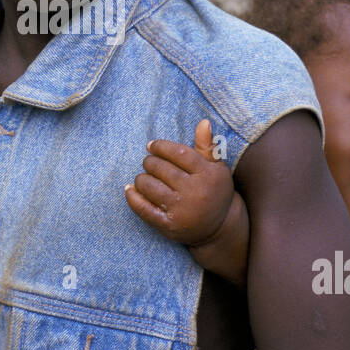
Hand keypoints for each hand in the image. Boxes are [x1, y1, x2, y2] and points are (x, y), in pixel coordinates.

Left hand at [124, 119, 234, 248]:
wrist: (219, 227)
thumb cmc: (214, 190)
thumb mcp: (217, 168)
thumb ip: (207, 146)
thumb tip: (203, 122)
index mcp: (207, 174)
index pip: (178, 153)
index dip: (161, 147)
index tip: (151, 145)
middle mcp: (195, 192)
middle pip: (161, 169)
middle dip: (150, 162)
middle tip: (148, 162)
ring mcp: (182, 211)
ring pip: (149, 186)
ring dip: (141, 178)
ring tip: (144, 177)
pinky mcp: (170, 226)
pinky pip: (144, 209)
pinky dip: (133, 198)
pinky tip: (130, 189)